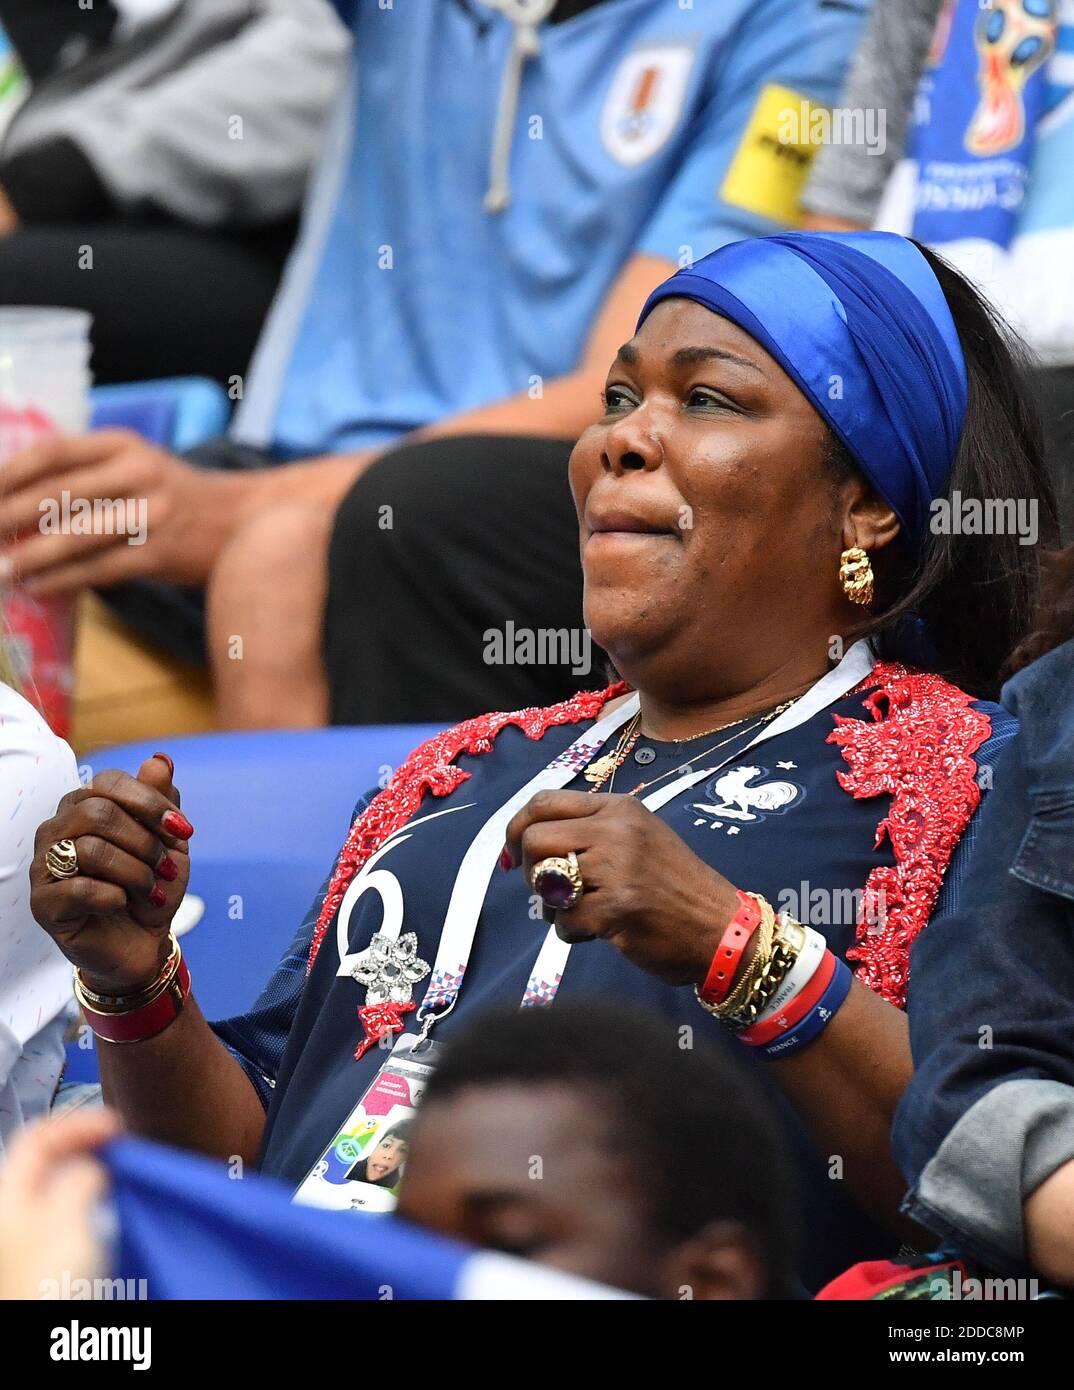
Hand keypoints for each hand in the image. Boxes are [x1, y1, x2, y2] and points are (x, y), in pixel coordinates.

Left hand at [0, 429, 253, 592]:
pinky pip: (101, 568)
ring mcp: (152, 514)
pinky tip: (38, 586)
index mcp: (124, 444)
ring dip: (30, 556)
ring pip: (76, 535)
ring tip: (1, 570)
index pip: (53, 452)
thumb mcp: (138, 465)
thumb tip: (18, 499)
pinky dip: (64, 579)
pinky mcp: (161, 553)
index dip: (9, 472)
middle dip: (8, 517)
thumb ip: (89, 472)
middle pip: (58, 494)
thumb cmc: (177, 496)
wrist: (244, 520)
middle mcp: (138, 473)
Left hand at [0, 1108, 120, 1300]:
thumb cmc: (49, 1279)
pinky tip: (109, 1202)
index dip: (76, 1123)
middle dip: (84, 1142)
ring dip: (90, 1167)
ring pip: (59, 1183)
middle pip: (46, 1158)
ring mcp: (31, 1232)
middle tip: (119, 1142)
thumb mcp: (68, 1215)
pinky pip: (68, 1208)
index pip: (37, 1137)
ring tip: (119, 1167)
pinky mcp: (48, 1252)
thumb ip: (80, 1177)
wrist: (46, 1334)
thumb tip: (93, 1170)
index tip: (115, 1125)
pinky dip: (91, 1194)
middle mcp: (15, 1210)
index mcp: (9, 1194)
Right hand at [30, 753, 191, 994]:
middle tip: (168, 868)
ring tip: (152, 890)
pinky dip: (114, 897)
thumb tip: (160, 759)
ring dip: (136, 872)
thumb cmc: (150, 886)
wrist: (143, 941)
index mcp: (83, 806)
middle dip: (146, 842)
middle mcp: (57, 830)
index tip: (184, 830)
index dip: (152, 803)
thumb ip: (161, 800)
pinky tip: (123, 904)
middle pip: (99, 812)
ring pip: (91, 849)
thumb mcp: (166, 841)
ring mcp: (44, 865)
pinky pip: (79, 888)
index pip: (110, 782)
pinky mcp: (43, 904)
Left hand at [503, 790, 739, 984]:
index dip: (517, 828)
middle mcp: (617, 830)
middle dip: (530, 870)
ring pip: (543, 881)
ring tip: (579, 913)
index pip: (544, 801)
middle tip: (550, 892)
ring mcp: (618, 868)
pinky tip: (597, 933)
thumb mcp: (639, 840)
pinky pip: (563, 921)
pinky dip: (571, 933)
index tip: (514, 854)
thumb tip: (526, 844)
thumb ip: (591, 834)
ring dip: (552, 906)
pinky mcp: (617, 908)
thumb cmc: (676, 887)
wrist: (723, 930)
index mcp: (620, 808)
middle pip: (534, 838)